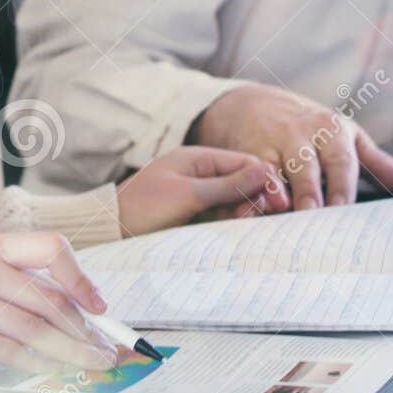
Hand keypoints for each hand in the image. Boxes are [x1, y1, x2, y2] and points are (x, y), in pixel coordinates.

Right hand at [0, 233, 117, 374]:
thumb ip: (14, 281)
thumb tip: (73, 312)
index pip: (50, 248)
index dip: (81, 277)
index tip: (99, 305)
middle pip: (48, 299)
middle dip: (85, 328)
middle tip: (107, 348)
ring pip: (34, 329)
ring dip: (71, 351)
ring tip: (93, 364)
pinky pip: (8, 351)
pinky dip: (37, 364)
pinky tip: (55, 371)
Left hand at [116, 145, 284, 236]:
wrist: (110, 234)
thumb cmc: (143, 208)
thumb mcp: (189, 194)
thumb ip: (228, 183)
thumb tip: (265, 169)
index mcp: (197, 158)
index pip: (244, 162)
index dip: (265, 179)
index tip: (281, 201)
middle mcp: (200, 174)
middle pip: (242, 183)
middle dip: (254, 198)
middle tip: (258, 216)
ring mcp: (197, 196)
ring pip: (233, 202)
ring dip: (243, 213)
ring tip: (242, 224)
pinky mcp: (193, 217)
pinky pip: (220, 218)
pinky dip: (230, 224)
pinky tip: (235, 233)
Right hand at [189, 84, 392, 210]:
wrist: (252, 104)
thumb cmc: (310, 127)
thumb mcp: (346, 136)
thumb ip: (379, 163)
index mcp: (333, 132)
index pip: (341, 160)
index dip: (341, 185)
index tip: (344, 208)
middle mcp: (302, 136)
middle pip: (307, 167)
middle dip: (309, 192)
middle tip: (312, 217)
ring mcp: (271, 145)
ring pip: (274, 172)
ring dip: (277, 193)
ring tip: (281, 213)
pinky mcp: (244, 155)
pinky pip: (248, 178)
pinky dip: (250, 194)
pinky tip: (251, 211)